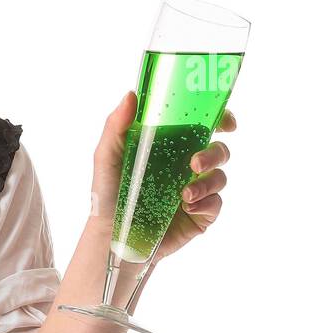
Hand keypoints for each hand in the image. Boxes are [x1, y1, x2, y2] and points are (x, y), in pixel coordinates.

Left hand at [91, 89, 237, 263]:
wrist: (111, 237)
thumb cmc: (108, 194)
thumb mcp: (107, 158)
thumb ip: (116, 126)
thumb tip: (131, 95)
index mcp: (170, 146)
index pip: (203, 126)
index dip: (220, 119)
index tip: (225, 121)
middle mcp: (186, 165)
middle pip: (219, 150)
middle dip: (216, 152)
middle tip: (195, 161)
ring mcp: (196, 190)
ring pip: (221, 177)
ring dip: (208, 182)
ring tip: (184, 195)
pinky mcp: (200, 215)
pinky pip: (216, 204)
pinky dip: (206, 203)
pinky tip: (187, 208)